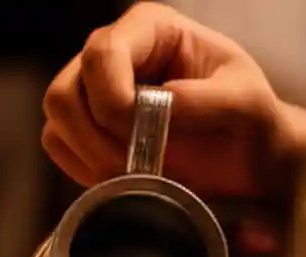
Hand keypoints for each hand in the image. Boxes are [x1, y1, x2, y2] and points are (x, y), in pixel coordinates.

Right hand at [42, 2, 305, 198]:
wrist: (243, 160)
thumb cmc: (247, 122)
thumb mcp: (248, 104)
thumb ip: (208, 100)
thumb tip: (159, 104)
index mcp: (149, 29)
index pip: (101, 53)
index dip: (111, 99)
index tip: (143, 136)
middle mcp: (109, 53)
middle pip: (64, 92)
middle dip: (98, 140)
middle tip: (140, 169)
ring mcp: (89, 91)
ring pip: (57, 123)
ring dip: (92, 158)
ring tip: (138, 177)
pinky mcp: (80, 128)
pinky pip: (58, 148)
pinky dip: (86, 170)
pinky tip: (123, 179)